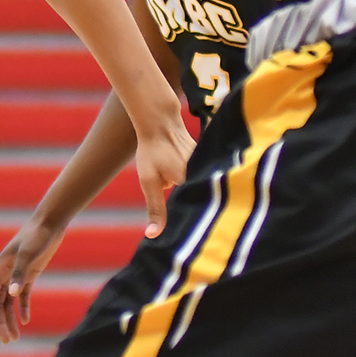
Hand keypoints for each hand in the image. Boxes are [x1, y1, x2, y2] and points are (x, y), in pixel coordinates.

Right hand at [0, 217, 66, 343]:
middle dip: (0, 322)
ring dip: (10, 319)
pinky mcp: (29, 274)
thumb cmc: (36, 237)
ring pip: (8, 302)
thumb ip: (20, 274)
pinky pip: (22, 296)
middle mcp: (4, 273)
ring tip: (15, 337)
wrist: (49, 224)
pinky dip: (22, 308)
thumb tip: (12, 295)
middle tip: (7, 341)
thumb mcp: (28, 255)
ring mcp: (16, 275)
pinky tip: (25, 321)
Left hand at [132, 119, 193, 238]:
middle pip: (196, 198)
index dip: (188, 221)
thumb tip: (153, 235)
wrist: (160, 120)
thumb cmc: (152, 151)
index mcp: (190, 180)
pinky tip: (178, 168)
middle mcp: (204, 172)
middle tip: (176, 197)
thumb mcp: (149, 182)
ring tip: (175, 178)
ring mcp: (206, 163)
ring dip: (185, 186)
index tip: (184, 232)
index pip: (193, 209)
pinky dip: (189, 176)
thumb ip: (155, 209)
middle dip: (186, 201)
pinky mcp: (205, 157)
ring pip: (194, 185)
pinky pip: (197, 175)